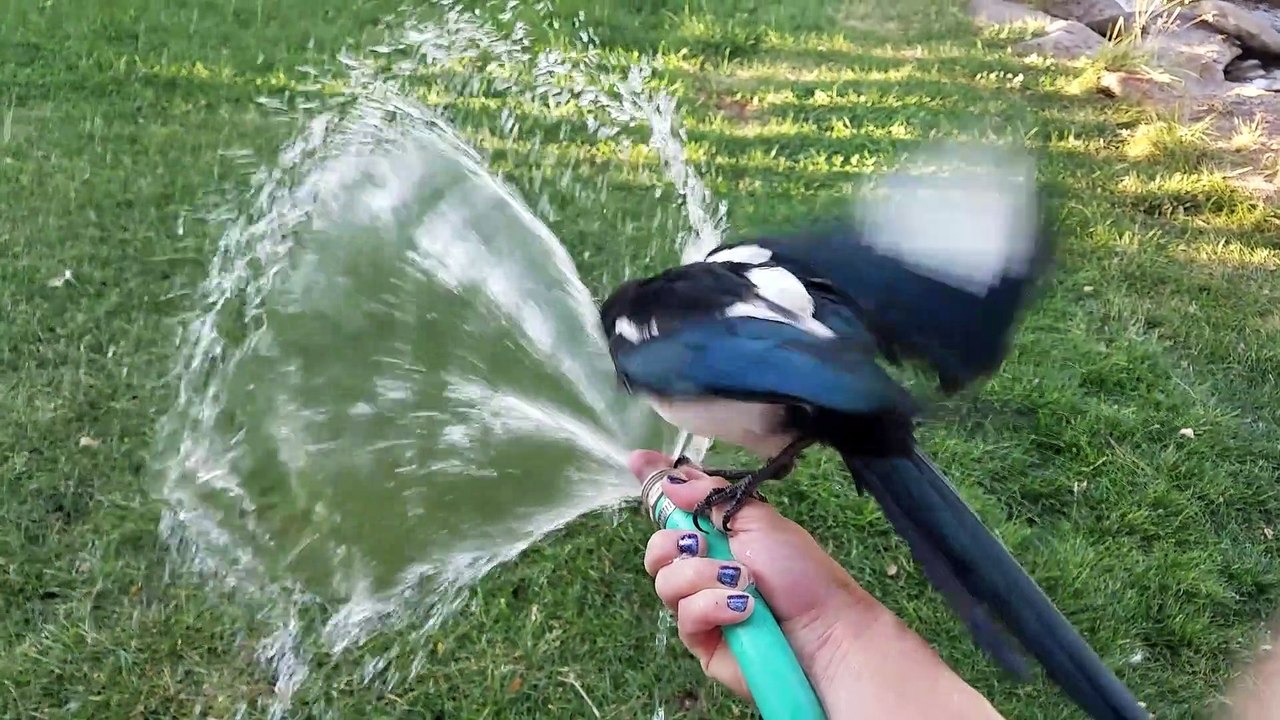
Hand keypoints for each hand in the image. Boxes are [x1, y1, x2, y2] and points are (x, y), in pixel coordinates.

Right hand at [631, 449, 1003, 718]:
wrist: (824, 626)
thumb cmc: (800, 572)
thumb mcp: (758, 520)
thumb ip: (709, 497)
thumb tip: (670, 478)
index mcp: (716, 534)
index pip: (675, 506)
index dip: (655, 484)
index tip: (637, 460)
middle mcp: (702, 568)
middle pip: (656, 548)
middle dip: (672, 540)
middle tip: (700, 543)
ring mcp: (699, 604)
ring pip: (664, 582)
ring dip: (701, 576)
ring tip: (740, 581)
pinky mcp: (701, 639)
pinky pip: (684, 616)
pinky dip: (712, 606)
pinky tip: (744, 608)